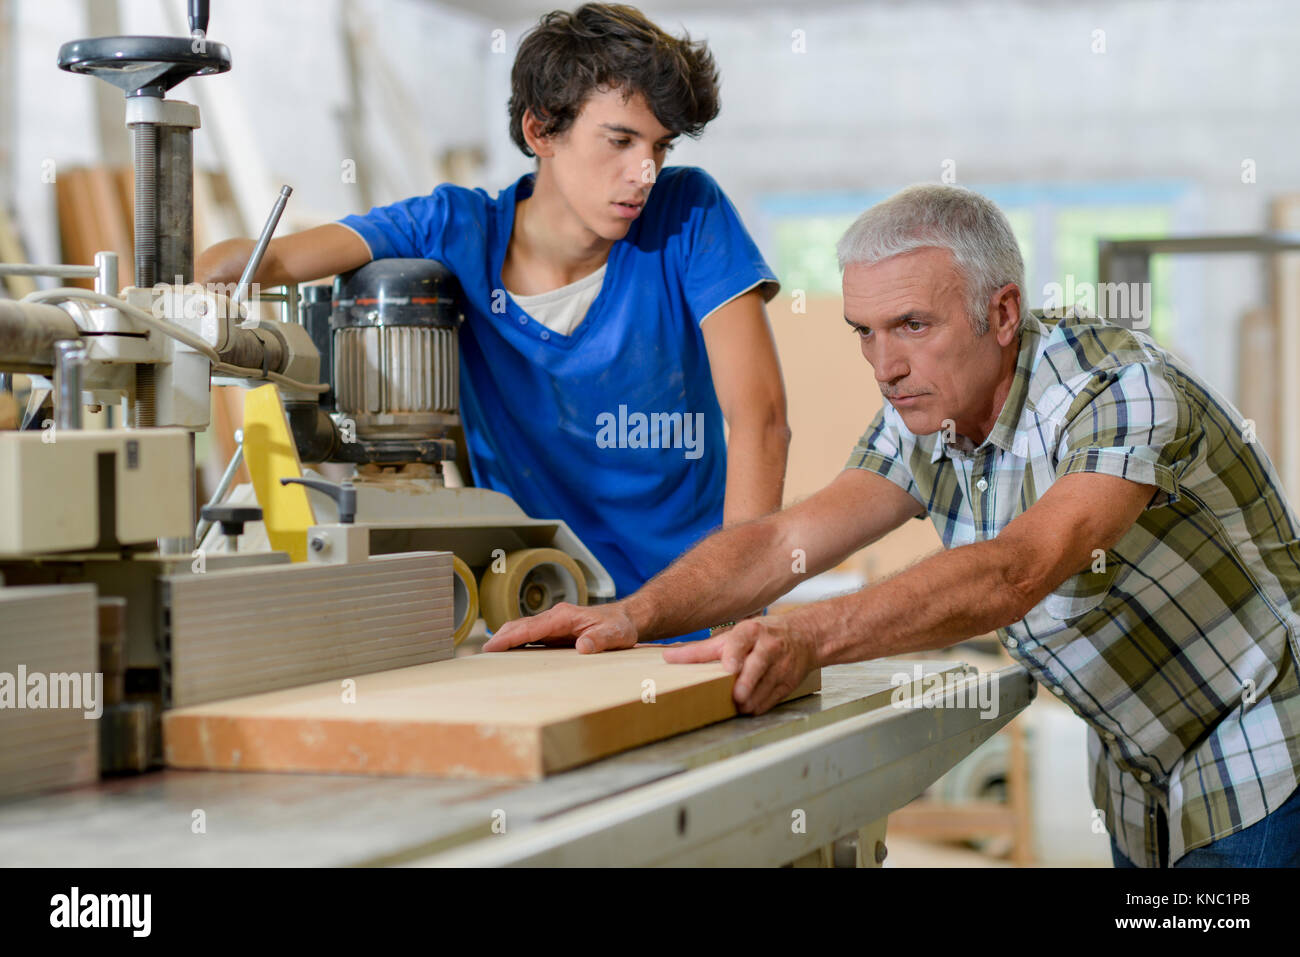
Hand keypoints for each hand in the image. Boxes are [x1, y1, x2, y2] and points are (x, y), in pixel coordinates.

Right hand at [481, 602, 638, 653]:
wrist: (626, 619)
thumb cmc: (619, 626)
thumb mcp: (614, 635)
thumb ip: (599, 640)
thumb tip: (582, 648)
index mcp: (564, 617)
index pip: (530, 627)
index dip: (510, 637)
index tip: (492, 646)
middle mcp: (554, 618)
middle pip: (519, 626)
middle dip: (500, 639)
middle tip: (482, 656)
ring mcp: (553, 626)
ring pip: (522, 631)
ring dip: (505, 642)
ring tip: (487, 659)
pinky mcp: (554, 634)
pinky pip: (530, 638)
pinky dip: (516, 645)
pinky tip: (507, 658)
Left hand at [662, 615, 816, 714]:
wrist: (803, 636)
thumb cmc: (760, 636)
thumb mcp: (732, 636)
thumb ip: (701, 649)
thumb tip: (668, 657)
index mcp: (751, 631)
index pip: (741, 641)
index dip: (735, 654)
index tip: (729, 667)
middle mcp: (769, 645)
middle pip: (757, 666)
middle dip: (746, 683)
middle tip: (736, 696)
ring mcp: (782, 664)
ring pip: (765, 687)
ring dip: (749, 701)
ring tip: (737, 705)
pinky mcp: (789, 681)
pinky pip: (772, 699)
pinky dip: (758, 707)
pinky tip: (748, 707)